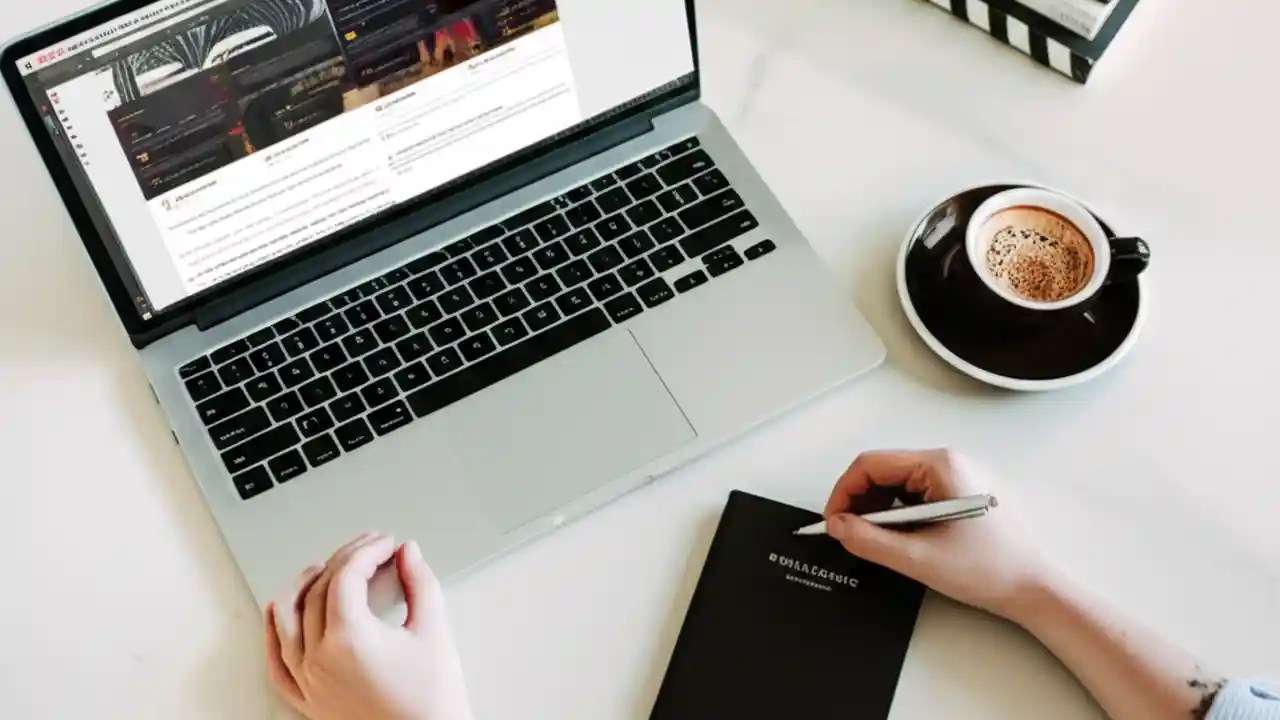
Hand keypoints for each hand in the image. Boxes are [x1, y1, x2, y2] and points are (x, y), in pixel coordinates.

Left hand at [264, 534, 472, 719]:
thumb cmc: (431, 704)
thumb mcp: (434, 632)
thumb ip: (421, 584)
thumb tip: (408, 554)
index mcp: (349, 639)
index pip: (347, 576)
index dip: (368, 551)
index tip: (386, 543)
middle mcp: (319, 659)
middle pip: (319, 592)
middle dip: (345, 561)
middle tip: (369, 548)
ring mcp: (308, 682)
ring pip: (286, 620)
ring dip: (301, 588)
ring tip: (318, 568)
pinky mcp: (307, 700)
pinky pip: (276, 661)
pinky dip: (273, 633)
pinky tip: (277, 614)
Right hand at [823, 449, 1059, 621]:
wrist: (1035, 588)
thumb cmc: (994, 568)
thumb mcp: (920, 558)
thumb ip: (871, 540)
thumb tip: (838, 527)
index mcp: (940, 465)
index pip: (871, 464)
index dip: (844, 492)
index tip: (833, 521)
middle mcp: (948, 463)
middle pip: (882, 471)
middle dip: (859, 503)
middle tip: (849, 534)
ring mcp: (954, 478)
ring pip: (896, 484)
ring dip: (878, 511)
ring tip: (878, 541)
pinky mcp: (957, 495)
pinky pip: (914, 496)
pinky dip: (897, 516)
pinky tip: (900, 539)